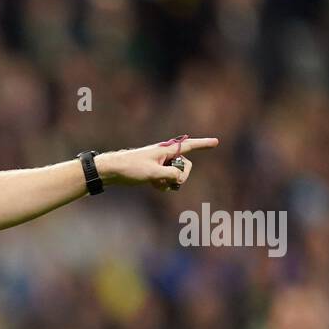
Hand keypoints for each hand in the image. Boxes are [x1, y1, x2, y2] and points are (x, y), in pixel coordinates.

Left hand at [96, 135, 219, 190]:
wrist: (112, 170)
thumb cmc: (131, 168)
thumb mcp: (153, 173)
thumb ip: (171, 175)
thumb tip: (180, 178)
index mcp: (166, 150)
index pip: (189, 146)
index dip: (203, 144)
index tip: (216, 142)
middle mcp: (164, 154)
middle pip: (184, 165)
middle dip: (181, 176)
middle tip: (170, 181)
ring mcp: (159, 163)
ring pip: (175, 174)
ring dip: (170, 182)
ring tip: (157, 184)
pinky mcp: (153, 171)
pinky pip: (166, 179)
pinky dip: (163, 184)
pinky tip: (153, 186)